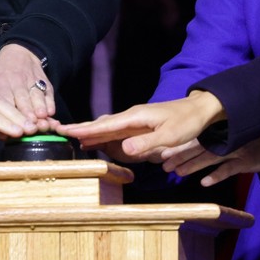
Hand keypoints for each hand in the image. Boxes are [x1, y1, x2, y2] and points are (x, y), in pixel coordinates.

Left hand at [0, 43, 53, 131]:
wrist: (19, 53)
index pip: (2, 99)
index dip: (6, 113)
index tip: (9, 127)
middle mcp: (16, 82)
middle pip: (21, 99)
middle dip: (25, 114)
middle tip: (28, 129)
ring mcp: (31, 81)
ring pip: (35, 95)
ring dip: (38, 108)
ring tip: (40, 119)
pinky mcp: (44, 82)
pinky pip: (47, 92)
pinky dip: (49, 102)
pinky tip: (50, 112)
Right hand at [55, 90, 225, 160]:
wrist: (200, 111)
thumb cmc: (186, 122)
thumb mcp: (169, 136)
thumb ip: (146, 143)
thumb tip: (121, 149)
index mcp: (135, 117)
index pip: (105, 124)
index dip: (85, 129)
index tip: (66, 130)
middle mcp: (131, 117)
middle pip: (101, 124)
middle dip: (81, 128)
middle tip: (60, 131)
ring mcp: (135, 121)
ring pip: (107, 127)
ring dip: (90, 132)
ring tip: (73, 138)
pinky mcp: (140, 127)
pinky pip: (117, 131)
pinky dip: (103, 135)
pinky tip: (97, 140)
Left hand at [161, 135, 259, 186]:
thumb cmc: (250, 142)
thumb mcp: (231, 138)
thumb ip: (212, 142)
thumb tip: (187, 149)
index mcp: (219, 134)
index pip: (195, 139)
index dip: (179, 145)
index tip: (162, 152)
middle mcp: (225, 140)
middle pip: (199, 148)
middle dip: (181, 156)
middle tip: (164, 165)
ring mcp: (236, 150)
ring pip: (211, 157)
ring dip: (193, 165)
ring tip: (178, 172)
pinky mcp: (247, 161)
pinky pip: (230, 169)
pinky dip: (217, 175)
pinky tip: (204, 182)